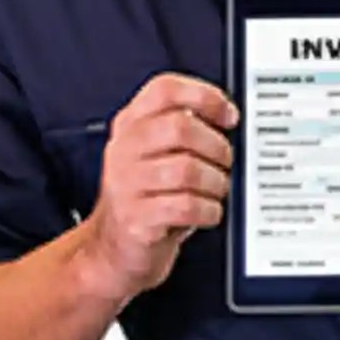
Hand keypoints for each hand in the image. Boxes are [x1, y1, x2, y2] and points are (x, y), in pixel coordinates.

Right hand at [81, 73, 238, 300]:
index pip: (165, 89)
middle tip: (225, 162)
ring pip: (187, 169)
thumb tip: (228, 119)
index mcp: (130, 126)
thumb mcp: (155, 156)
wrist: (112, 250)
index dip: (204, 96)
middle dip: (217, 146)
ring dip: (215, 182)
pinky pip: (186, 206)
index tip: (228, 115)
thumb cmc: (146, 199)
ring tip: (216, 191)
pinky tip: (207, 212)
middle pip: (181, 127)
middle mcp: (124, 150)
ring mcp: (126, 184)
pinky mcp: (136, 218)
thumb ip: (183, 131)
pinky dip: (208, 210)